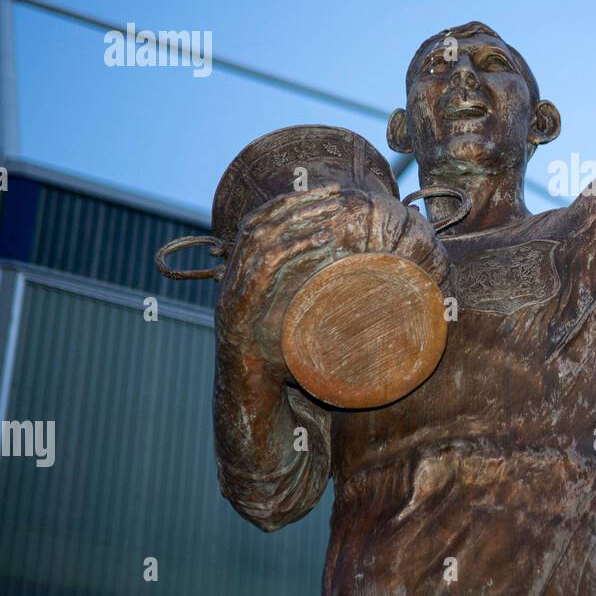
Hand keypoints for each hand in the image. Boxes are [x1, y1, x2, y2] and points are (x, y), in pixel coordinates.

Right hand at [216, 186, 415, 370]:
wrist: (257, 405)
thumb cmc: (285, 366)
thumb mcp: (305, 322)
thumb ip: (319, 296)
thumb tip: (363, 278)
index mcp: (245, 276)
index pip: (263, 222)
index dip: (293, 201)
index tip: (329, 190)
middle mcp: (234, 279)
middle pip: (260, 222)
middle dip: (298, 203)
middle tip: (335, 192)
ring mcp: (233, 294)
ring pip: (260, 239)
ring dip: (299, 220)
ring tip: (333, 211)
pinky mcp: (238, 311)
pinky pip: (264, 268)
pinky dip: (293, 248)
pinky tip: (321, 240)